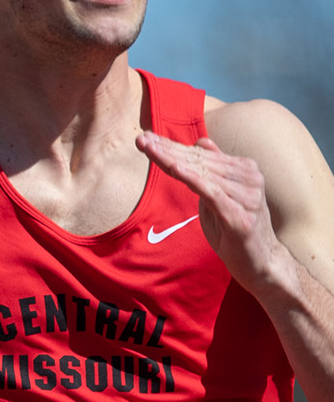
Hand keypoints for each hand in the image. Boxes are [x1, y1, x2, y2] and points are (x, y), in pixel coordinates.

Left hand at [136, 132, 291, 291]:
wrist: (260, 263)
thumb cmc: (233, 227)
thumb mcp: (218, 196)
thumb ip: (212, 170)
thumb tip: (202, 142)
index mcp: (243, 170)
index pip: (200, 154)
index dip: (172, 146)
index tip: (145, 138)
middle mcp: (248, 178)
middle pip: (199, 161)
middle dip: (167, 150)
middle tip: (140, 140)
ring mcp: (247, 197)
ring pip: (202, 173)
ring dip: (172, 161)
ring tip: (150, 149)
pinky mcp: (240, 217)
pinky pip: (213, 194)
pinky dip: (194, 180)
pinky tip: (176, 169)